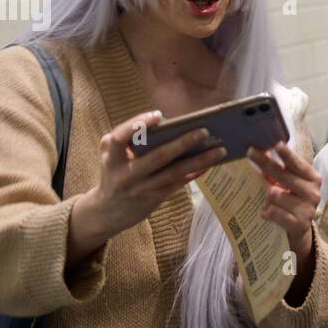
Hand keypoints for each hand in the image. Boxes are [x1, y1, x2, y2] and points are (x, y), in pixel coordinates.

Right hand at [82, 111, 226, 242]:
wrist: (107, 212)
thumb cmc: (113, 174)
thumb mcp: (110, 156)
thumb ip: (125, 140)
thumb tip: (163, 124)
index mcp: (112, 157)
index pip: (121, 138)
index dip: (138, 124)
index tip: (158, 115)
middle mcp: (126, 173)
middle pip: (158, 156)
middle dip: (183, 143)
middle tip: (204, 131)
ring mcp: (142, 188)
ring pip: (175, 172)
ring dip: (199, 161)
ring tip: (220, 150)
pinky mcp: (154, 198)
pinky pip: (178, 183)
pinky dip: (194, 173)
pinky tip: (209, 164)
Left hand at [247, 140, 321, 272]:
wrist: (299, 229)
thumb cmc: (291, 201)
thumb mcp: (288, 183)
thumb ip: (279, 168)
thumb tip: (262, 149)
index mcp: (313, 178)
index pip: (296, 163)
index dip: (285, 153)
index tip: (275, 143)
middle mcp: (314, 193)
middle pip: (283, 175)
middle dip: (265, 163)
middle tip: (250, 152)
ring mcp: (308, 209)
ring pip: (274, 194)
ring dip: (267, 198)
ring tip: (271, 203)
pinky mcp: (299, 224)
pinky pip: (273, 212)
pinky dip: (267, 212)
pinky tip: (269, 213)